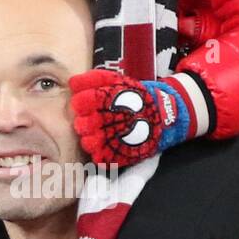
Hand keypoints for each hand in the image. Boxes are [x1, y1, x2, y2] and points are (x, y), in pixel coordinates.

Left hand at [69, 69, 192, 166]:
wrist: (166, 113)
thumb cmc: (137, 96)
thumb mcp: (118, 80)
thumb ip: (94, 79)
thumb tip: (72, 82)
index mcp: (106, 100)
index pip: (79, 103)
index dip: (79, 104)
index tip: (85, 105)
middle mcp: (108, 120)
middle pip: (81, 124)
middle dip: (83, 122)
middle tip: (92, 121)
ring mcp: (114, 140)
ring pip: (88, 143)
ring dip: (89, 139)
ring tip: (97, 134)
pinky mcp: (120, 156)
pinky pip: (100, 159)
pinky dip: (99, 155)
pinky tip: (103, 147)